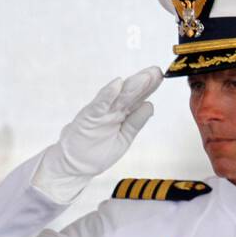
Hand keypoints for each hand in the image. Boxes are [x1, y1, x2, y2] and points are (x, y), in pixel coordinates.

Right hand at [31, 64, 163, 200]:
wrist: (74, 165)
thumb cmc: (96, 151)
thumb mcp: (124, 138)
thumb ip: (135, 122)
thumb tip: (150, 105)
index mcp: (121, 115)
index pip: (138, 98)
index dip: (149, 88)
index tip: (161, 77)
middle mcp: (112, 110)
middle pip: (130, 94)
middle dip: (143, 82)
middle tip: (156, 72)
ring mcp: (101, 112)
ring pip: (118, 97)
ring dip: (131, 86)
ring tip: (144, 77)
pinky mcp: (89, 117)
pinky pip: (99, 105)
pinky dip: (107, 95)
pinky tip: (117, 85)